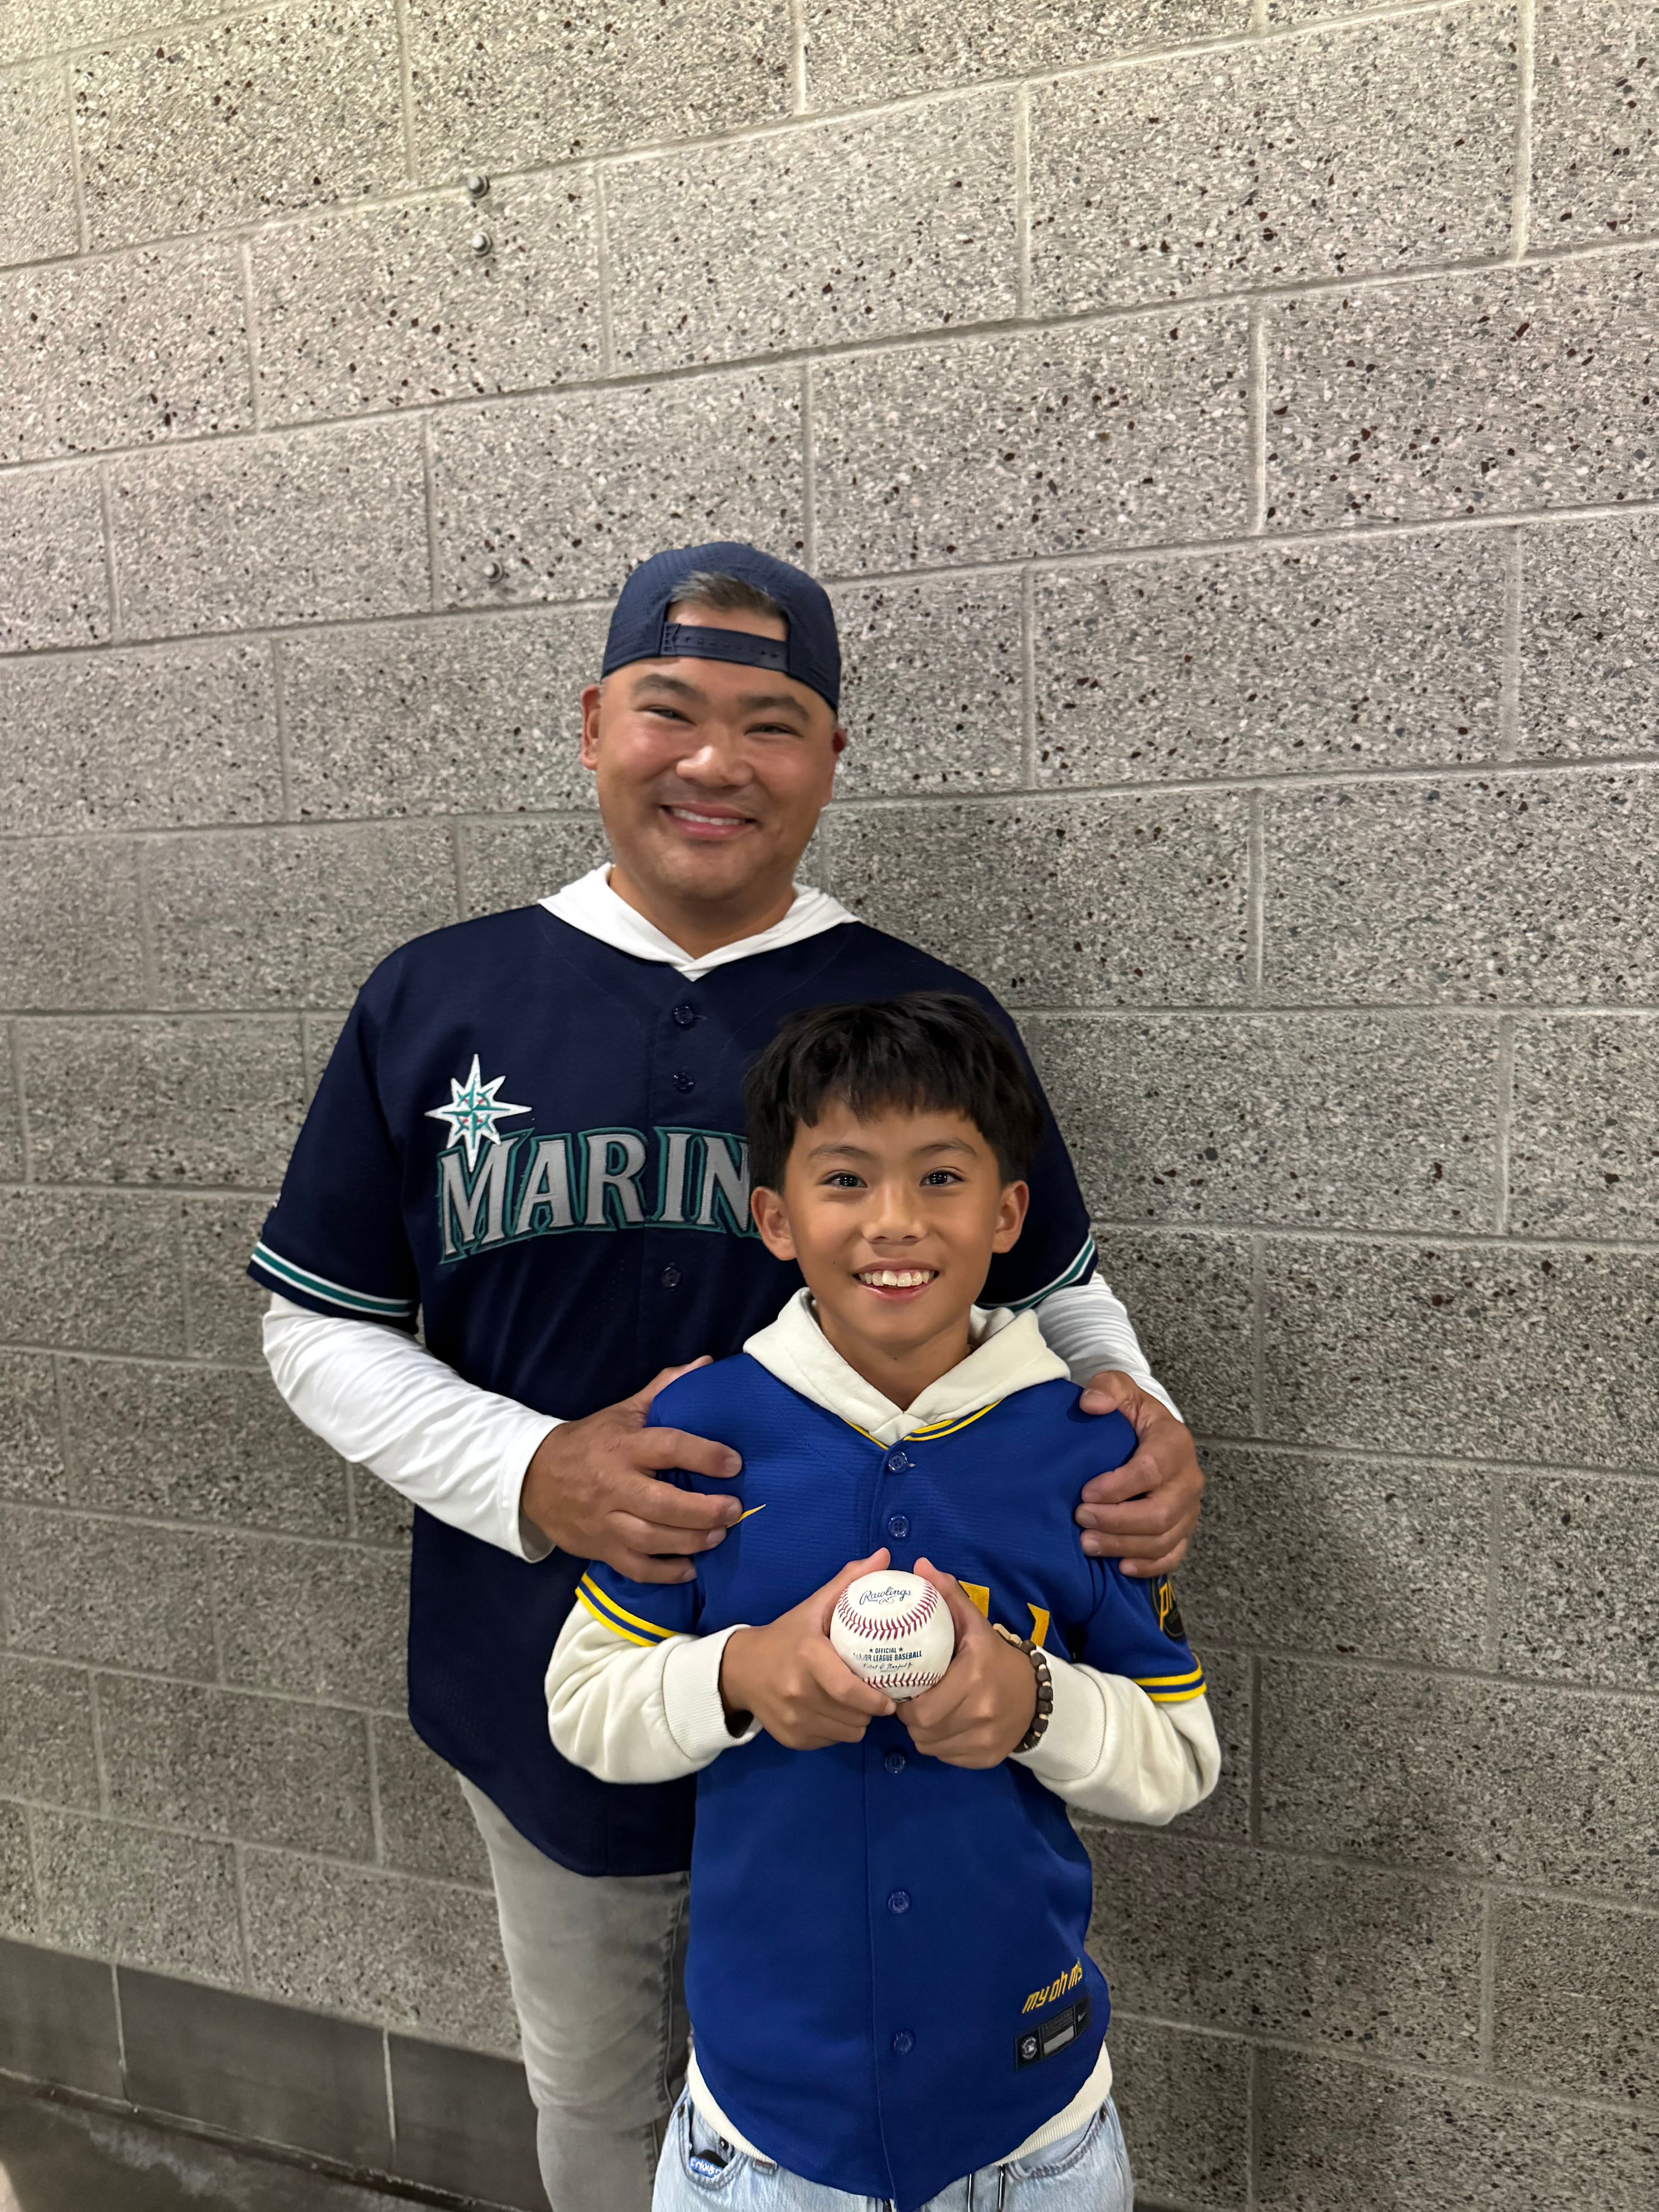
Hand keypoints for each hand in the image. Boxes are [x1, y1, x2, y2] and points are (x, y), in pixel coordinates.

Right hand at [520, 1361, 743, 1582]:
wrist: (532, 1478)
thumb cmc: (589, 1442)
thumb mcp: (622, 1411)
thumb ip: (664, 1389)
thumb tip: (705, 1364)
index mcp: (622, 1446)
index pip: (668, 1447)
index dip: (704, 1455)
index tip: (734, 1462)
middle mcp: (613, 1485)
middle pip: (662, 1504)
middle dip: (703, 1510)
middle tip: (734, 1509)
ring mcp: (604, 1521)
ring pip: (650, 1539)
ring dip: (690, 1541)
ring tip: (719, 1536)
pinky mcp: (599, 1548)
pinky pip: (635, 1568)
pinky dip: (665, 1572)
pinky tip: (690, 1568)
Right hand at [718, 1550, 896, 1749]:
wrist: (740, 1669)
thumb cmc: (786, 1635)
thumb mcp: (813, 1607)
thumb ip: (848, 1582)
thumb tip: (884, 1555)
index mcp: (807, 1657)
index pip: (848, 1690)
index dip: (875, 1700)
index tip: (892, 1698)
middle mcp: (798, 1692)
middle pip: (853, 1715)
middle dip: (870, 1710)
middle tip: (878, 1697)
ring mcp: (793, 1719)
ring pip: (845, 1733)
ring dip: (856, 1722)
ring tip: (857, 1705)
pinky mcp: (790, 1739)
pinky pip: (829, 1741)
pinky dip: (837, 1730)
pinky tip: (833, 1713)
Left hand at [900, 1560, 1037, 1769]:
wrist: (1036, 1694)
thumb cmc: (995, 1657)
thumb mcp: (975, 1625)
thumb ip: (950, 1596)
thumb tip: (921, 1565)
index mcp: (974, 1676)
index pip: (921, 1708)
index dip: (904, 1703)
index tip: (903, 1690)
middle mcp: (982, 1711)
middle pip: (923, 1730)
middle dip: (910, 1719)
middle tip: (910, 1704)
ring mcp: (986, 1739)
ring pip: (931, 1747)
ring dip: (923, 1734)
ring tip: (925, 1715)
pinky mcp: (988, 1759)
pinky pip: (947, 1758)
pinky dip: (940, 1746)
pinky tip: (944, 1729)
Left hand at [1073, 1370, 1203, 1577]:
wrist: (1150, 1433)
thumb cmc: (1130, 1414)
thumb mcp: (1119, 1389)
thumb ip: (1107, 1388)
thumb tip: (1092, 1405)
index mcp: (1174, 1442)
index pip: (1151, 1470)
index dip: (1118, 1487)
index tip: (1084, 1493)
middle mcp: (1188, 1479)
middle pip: (1160, 1513)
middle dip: (1117, 1522)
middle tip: (1080, 1520)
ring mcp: (1189, 1508)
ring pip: (1164, 1539)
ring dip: (1124, 1546)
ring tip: (1087, 1544)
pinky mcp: (1184, 1529)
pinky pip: (1173, 1555)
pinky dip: (1149, 1566)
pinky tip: (1121, 1567)